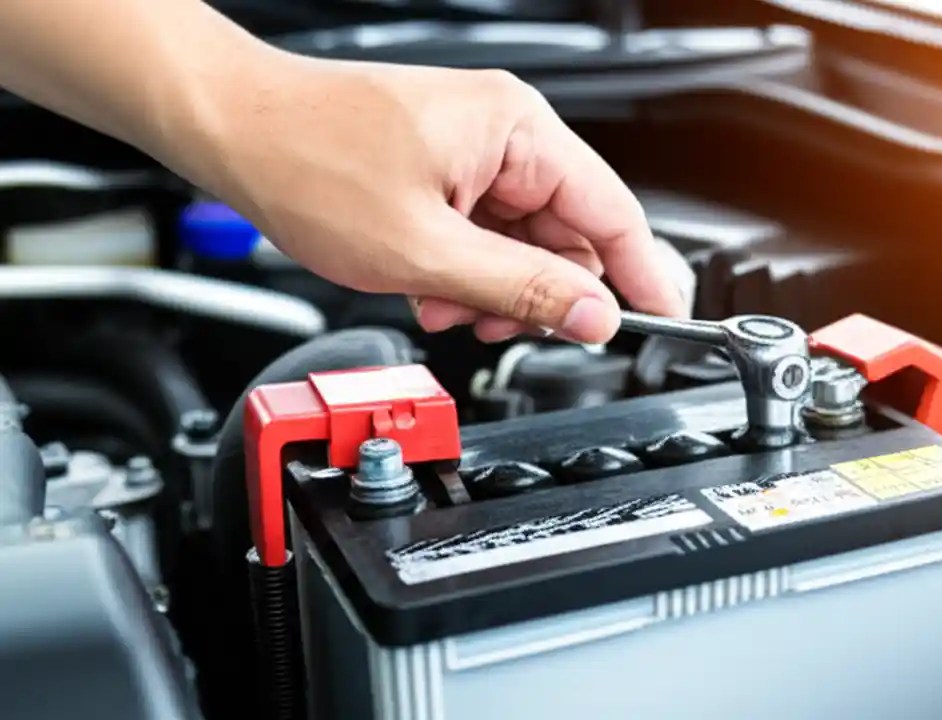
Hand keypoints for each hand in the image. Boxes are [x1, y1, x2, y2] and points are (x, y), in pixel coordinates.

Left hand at [187, 55, 685, 342]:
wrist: (234, 130)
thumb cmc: (309, 161)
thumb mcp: (425, 252)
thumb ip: (522, 289)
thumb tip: (593, 315)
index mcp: (518, 131)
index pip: (615, 214)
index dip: (642, 277)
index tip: (662, 321)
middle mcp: (506, 132)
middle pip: (570, 235)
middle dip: (540, 294)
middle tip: (504, 327)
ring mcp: (477, 150)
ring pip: (526, 243)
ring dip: (496, 290)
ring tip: (446, 307)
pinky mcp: (449, 169)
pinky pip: (488, 233)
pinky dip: (468, 273)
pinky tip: (431, 290)